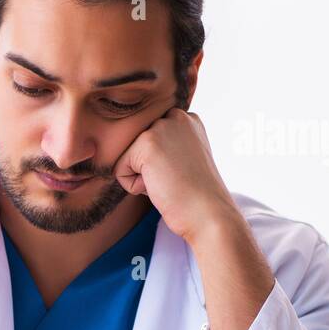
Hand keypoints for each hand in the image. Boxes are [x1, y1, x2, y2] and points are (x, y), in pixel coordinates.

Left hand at [114, 108, 239, 244]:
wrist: (208, 212)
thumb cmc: (196, 194)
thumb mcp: (185, 158)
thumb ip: (166, 146)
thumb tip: (137, 152)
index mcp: (187, 118)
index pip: (149, 140)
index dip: (160, 164)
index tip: (183, 173)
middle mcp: (174, 116)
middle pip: (136, 148)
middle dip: (149, 168)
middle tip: (176, 178)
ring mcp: (161, 127)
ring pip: (127, 158)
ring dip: (142, 177)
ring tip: (169, 182)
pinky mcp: (146, 144)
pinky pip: (120, 171)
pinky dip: (135, 186)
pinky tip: (160, 186)